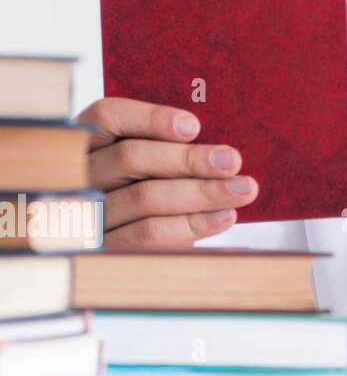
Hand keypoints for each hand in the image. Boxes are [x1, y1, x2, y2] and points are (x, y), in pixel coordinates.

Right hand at [76, 97, 258, 246]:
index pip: (107, 117)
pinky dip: (193, 223)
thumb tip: (220, 144)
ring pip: (145, 197)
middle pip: (131, 157)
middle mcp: (74, 176)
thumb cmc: (146, 193)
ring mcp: (85, 216)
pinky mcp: (102, 251)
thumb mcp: (146, 165)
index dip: (151, 118)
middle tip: (232, 161)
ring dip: (202, 191)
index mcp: (83, 143)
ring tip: (243, 189)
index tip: (194, 127)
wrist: (130, 257)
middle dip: (189, 158)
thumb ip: (167, 147)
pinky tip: (225, 216)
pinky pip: (149, 234)